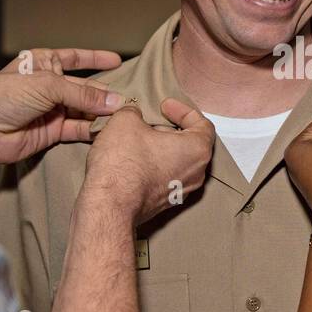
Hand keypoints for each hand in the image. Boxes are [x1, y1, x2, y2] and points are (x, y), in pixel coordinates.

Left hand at [0, 48, 122, 188]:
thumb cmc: (5, 96)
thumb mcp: (47, 85)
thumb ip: (83, 94)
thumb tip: (114, 102)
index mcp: (43, 63)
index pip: (74, 58)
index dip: (95, 59)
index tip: (117, 61)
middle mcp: (49, 85)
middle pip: (84, 87)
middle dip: (105, 93)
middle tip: (128, 99)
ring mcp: (51, 109)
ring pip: (84, 109)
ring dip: (102, 113)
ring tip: (124, 115)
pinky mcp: (53, 131)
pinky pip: (79, 128)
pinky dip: (93, 129)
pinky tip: (109, 128)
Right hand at [80, 98, 214, 226]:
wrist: (109, 205)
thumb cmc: (124, 162)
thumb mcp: (126, 121)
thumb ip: (134, 112)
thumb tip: (133, 116)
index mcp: (197, 150)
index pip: (202, 124)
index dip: (183, 110)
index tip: (164, 106)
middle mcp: (196, 173)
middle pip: (191, 143)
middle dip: (170, 128)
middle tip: (150, 121)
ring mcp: (182, 191)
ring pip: (178, 161)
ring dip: (161, 147)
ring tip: (139, 138)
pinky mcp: (166, 203)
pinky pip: (166, 177)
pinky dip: (155, 164)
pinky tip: (134, 159)